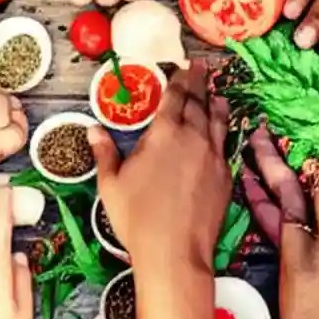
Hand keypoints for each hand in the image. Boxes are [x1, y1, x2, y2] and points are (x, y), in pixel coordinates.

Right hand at [89, 63, 231, 274]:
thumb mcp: (110, 184)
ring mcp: (213, 156)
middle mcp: (193, 137)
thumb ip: (104, 152)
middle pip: (198, 103)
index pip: (174, 97)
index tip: (184, 67)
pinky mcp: (225, 176)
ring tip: (216, 93)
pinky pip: (225, 144)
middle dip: (198, 83)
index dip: (179, 80)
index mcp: (164, 133)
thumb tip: (93, 130)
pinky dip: (224, 130)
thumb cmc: (137, 218)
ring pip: (217, 120)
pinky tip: (222, 131)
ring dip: (215, 103)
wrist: (174, 251)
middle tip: (202, 68)